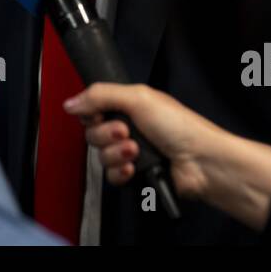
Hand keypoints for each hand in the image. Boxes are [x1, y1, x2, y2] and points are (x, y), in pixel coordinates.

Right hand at [63, 84, 214, 199]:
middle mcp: (128, 128)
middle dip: (107, 134)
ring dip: (116, 153)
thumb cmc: (178, 125)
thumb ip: (100, 95)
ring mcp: (131, 153)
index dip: (91, 114)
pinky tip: (133, 168)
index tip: (99, 115)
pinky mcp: (134, 175)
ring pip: (101, 156)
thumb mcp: (137, 98)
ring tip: (136, 150)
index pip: (92, 109)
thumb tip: (70, 102)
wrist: (199, 161)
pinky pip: (111, 176)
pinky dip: (120, 172)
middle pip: (93, 134)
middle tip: (126, 131)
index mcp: (128, 106)